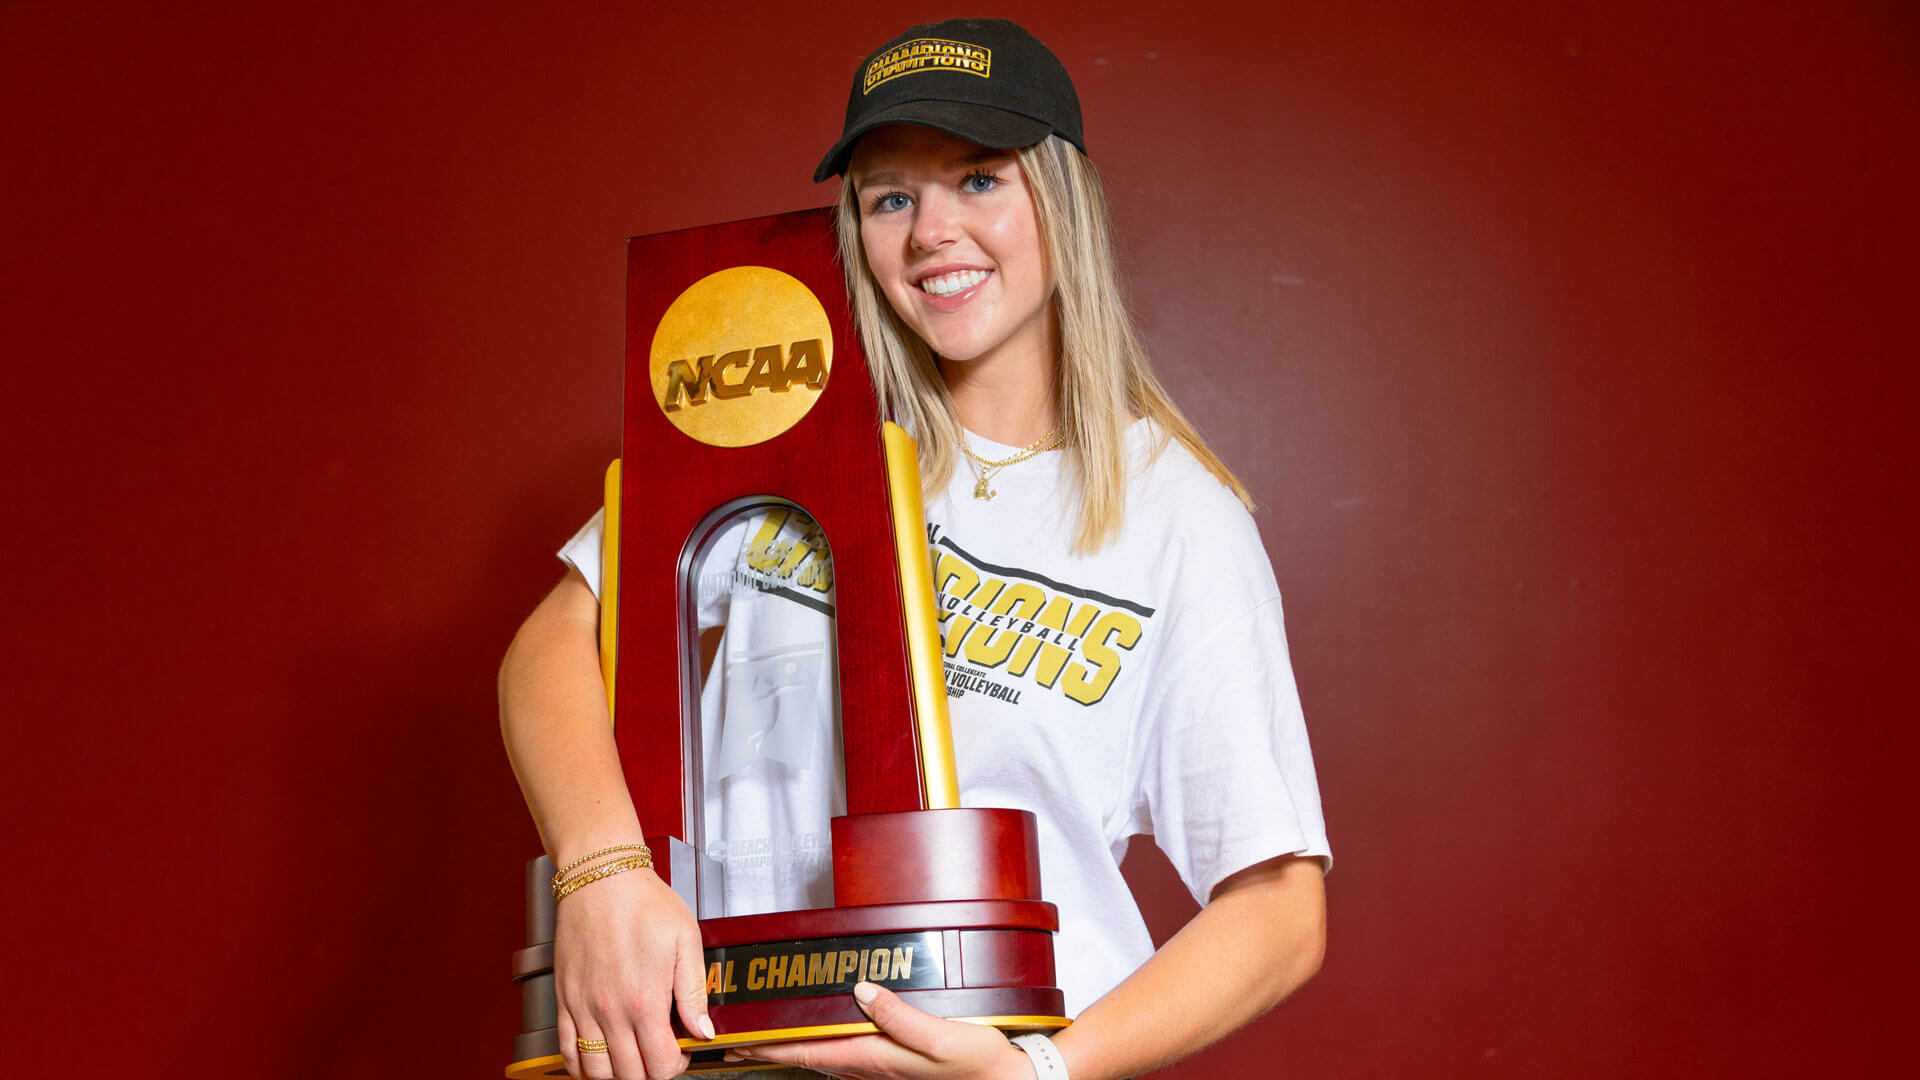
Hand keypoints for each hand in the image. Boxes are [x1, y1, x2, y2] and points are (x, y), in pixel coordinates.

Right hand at [553, 866, 714, 1079]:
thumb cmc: (643, 902)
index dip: (675, 1066)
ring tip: (631, 1060)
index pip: (660, 1065)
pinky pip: (566, 1050)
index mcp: (645, 1001)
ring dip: (616, 1074)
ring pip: (596, 1071)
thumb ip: (695, 991)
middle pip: (629, 1074)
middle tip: (658, 1056)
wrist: (601, 878)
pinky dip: (579, 1066)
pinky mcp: (565, 999)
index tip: (680, 1053)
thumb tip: (703, 1030)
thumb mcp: (686, 940)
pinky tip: (595, 1060)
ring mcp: (584, 1008)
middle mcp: (611, 1011)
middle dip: (649, 1073)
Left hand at [726, 981, 1031, 1079]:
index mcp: (875, 1058)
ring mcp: (882, 1066)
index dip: (769, 1045)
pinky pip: (845, 1052)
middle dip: (770, 1047)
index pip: (808, 1051)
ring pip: (824, 1055)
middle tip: (735, 1039)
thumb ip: (899, 1015)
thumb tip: (860, 990)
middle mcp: (871, 1065)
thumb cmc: (978, 1062)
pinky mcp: (895, 1062)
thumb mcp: (941, 1036)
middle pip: (808, 1055)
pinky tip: (821, 1035)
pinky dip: (820, 1044)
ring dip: (792, 1046)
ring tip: (765, 1037)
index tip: (739, 1039)